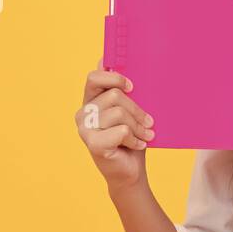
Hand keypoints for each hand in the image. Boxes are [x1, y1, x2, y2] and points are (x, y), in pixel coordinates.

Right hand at [76, 58, 154, 190]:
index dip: (115, 78)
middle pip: (114, 95)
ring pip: (119, 113)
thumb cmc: (130, 139)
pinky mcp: (93, 144)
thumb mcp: (128, 111)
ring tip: (146, 135)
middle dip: (137, 109)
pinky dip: (135, 139)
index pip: (94, 77)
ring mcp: (85, 129)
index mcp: (90, 101)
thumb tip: (105, 60)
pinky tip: (139, 145)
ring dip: (139, 126)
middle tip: (150, 122)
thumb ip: (120, 90)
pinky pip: (121, 131)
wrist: (130, 171)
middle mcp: (83, 113)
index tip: (133, 87)